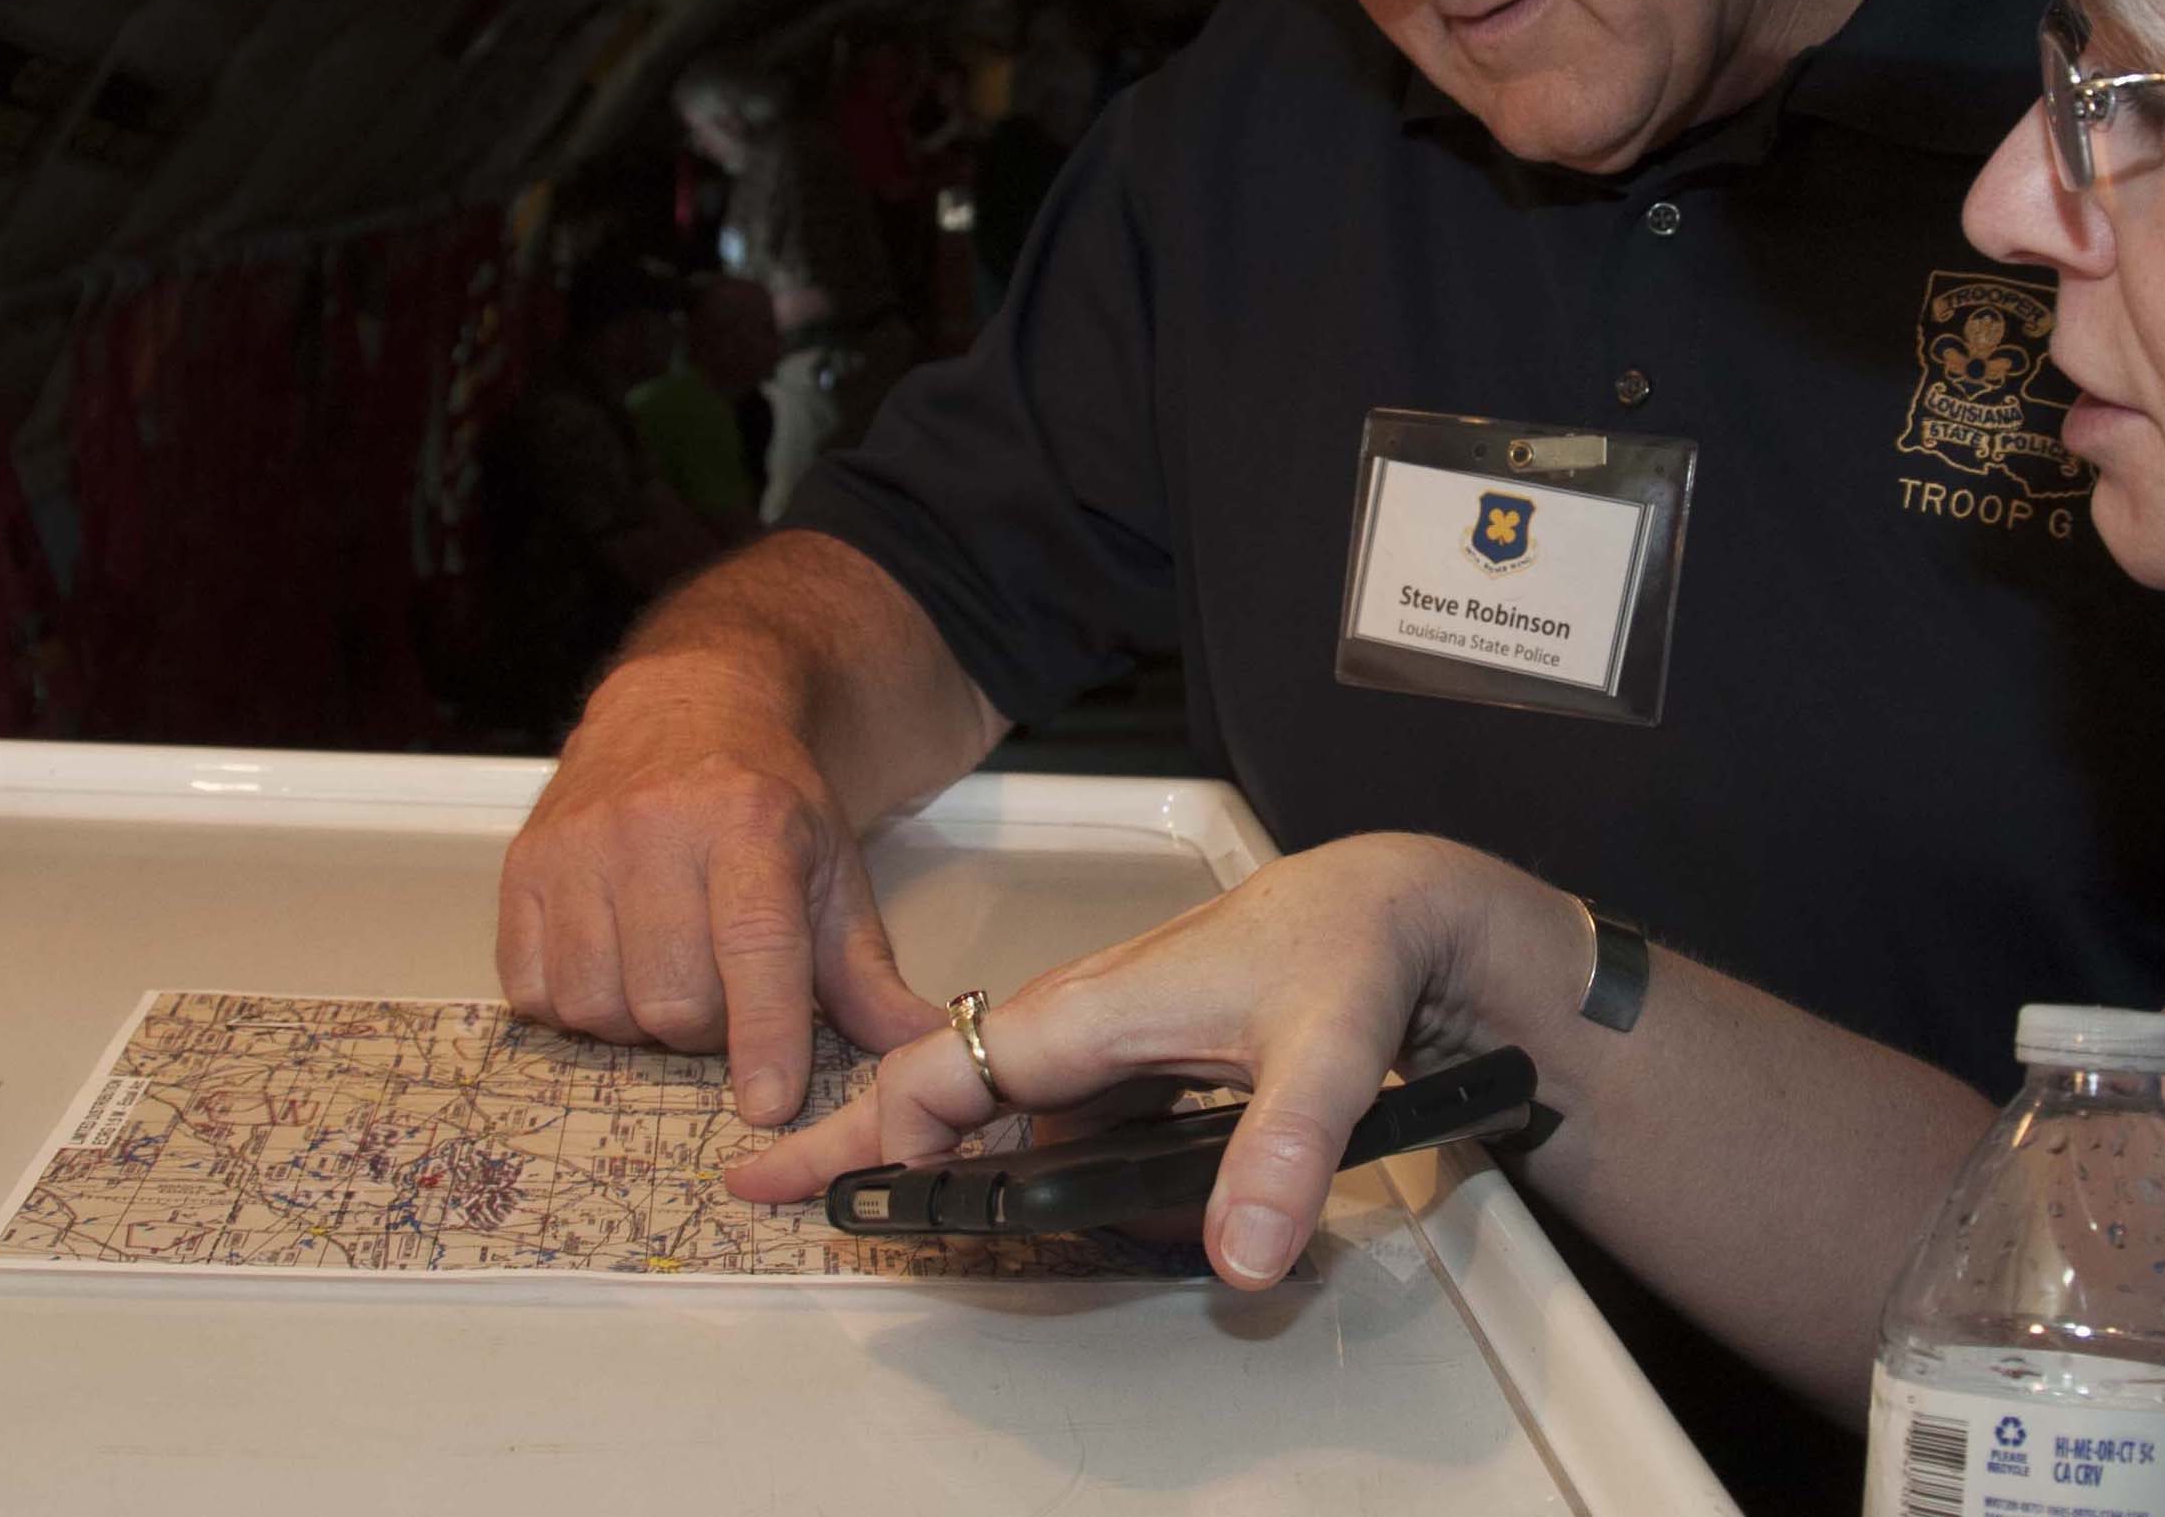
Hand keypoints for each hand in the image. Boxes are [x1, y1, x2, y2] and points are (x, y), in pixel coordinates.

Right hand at [497, 677, 940, 1124]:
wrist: (687, 708)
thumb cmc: (767, 804)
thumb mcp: (833, 871)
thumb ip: (866, 971)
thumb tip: (919, 1047)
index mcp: (748, 824)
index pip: (755, 947)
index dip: (765, 1034)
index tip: (769, 1104)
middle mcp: (652, 829)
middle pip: (672, 999)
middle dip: (708, 1029)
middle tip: (726, 994)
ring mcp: (575, 846)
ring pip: (598, 1007)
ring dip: (640, 1023)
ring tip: (670, 972)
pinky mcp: (518, 866)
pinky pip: (534, 991)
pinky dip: (576, 1005)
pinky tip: (614, 964)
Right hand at [726, 833, 1519, 1286]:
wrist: (1398, 901)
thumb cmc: (1355, 947)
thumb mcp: (1332, 1051)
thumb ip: (1285, 1152)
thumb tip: (1243, 1263)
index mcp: (1098, 1008)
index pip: (951, 1075)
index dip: (875, 1133)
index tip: (805, 1180)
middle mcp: (1089, 1018)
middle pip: (944, 1083)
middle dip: (853, 1134)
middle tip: (766, 1185)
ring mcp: (1113, 1037)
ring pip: (990, 1098)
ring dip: (920, 1145)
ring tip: (855, 1198)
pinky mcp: (1144, 1056)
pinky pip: (1044, 1105)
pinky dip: (992, 1143)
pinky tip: (985, 1184)